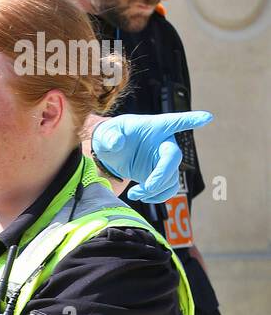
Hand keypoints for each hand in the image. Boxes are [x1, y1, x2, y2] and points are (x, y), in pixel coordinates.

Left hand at [91, 111, 212, 202]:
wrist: (110, 152)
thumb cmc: (111, 136)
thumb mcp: (106, 133)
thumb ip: (110, 137)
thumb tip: (117, 143)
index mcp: (154, 127)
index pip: (175, 121)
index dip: (191, 120)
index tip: (207, 117)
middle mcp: (164, 144)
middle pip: (173, 158)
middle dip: (162, 175)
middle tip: (147, 187)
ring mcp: (163, 161)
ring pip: (171, 178)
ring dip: (156, 190)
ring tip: (135, 194)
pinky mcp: (160, 175)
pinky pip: (167, 188)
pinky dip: (157, 196)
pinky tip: (141, 196)